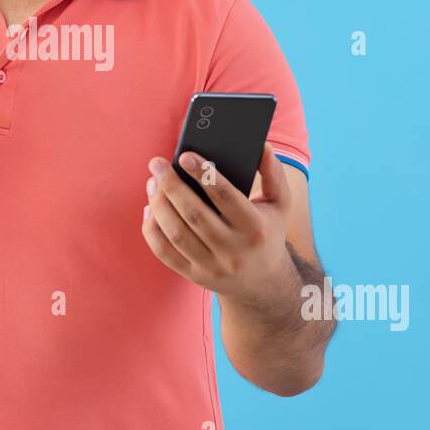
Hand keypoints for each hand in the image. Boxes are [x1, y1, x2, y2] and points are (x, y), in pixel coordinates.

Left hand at [141, 146, 299, 312]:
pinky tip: (150, 208)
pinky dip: (152, 229)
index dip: (203, 175)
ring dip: (159, 204)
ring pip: (176, 233)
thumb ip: (273, 174)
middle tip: (157, 164)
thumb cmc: (266, 233)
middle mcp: (233, 251)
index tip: (185, 155)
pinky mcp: (193, 276)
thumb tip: (263, 147)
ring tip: (153, 182)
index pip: (226, 197)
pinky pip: (164, 252)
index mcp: (255, 228)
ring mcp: (211, 266)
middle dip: (171, 186)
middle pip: (194, 215)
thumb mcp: (279, 205)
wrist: (262, 283)